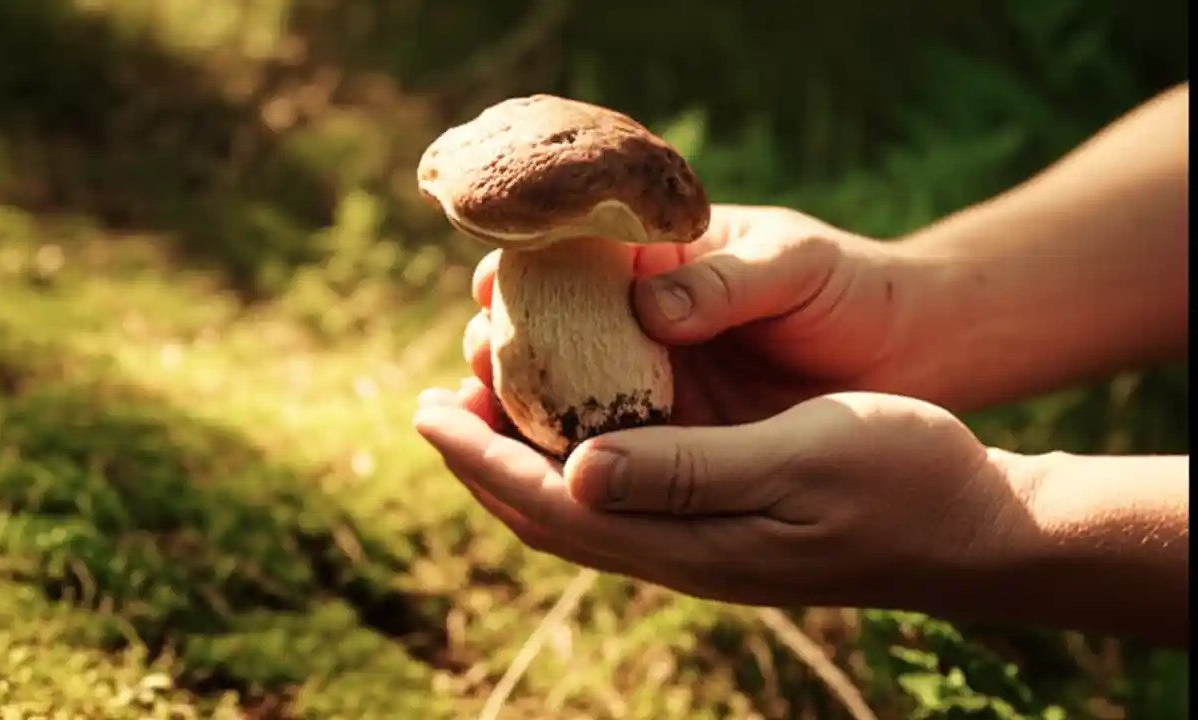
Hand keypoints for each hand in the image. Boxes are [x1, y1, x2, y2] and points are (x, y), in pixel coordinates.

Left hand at [415, 382, 1034, 611]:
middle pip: (548, 512)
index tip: (424, 409)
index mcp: (689, 539)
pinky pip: (624, 486)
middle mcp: (681, 548)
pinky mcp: (724, 517)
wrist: (974, 524)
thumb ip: (688, 468)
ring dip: (521, 455)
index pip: (550, 505)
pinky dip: (577, 449)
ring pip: (580, 503)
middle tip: (433, 400)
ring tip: (484, 399)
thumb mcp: (800, 456)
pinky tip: (577, 410)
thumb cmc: (902, 476)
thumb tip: (578, 470)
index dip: (478, 459)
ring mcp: (702, 538)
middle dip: (481, 459)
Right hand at [464, 205, 922, 426]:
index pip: (569, 263)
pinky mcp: (684, 442)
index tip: (483, 292)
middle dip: (499, 354)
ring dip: (521, 416)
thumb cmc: (857, 288)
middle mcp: (646, 328)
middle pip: (552, 340)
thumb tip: (647, 308)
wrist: (921, 351)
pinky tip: (545, 473)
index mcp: (662, 266)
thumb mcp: (796, 267)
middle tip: (469, 371)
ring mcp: (662, 387)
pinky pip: (616, 453)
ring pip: (572, 404)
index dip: (518, 276)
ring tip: (476, 426)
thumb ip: (727, 282)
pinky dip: (576, 462)